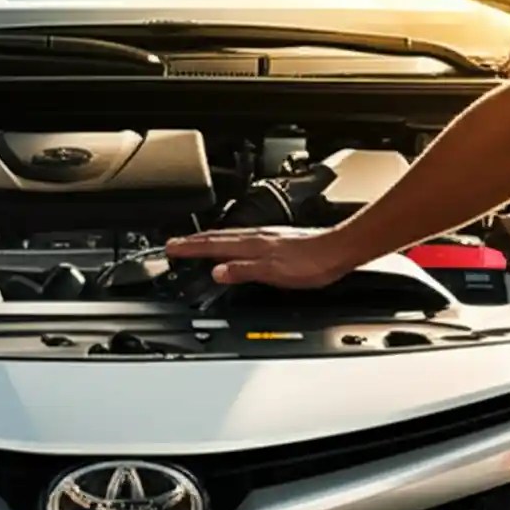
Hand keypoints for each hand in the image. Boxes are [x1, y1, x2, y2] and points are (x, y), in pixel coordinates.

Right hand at [164, 227, 351, 288]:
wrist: (338, 251)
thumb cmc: (312, 263)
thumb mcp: (273, 273)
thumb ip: (243, 271)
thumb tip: (217, 272)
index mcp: (252, 245)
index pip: (213, 246)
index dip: (190, 248)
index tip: (171, 248)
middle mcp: (257, 237)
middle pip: (217, 238)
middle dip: (194, 241)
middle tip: (175, 243)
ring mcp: (267, 237)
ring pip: (230, 237)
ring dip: (209, 240)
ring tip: (197, 242)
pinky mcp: (277, 241)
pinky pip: (243, 239)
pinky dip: (229, 242)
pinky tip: (234, 245)